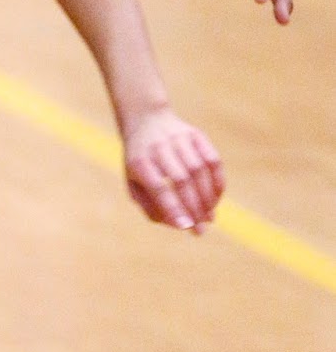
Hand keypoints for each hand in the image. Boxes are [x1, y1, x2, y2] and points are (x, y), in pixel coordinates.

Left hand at [122, 107, 224, 233]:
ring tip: (209, 217)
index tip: (187, 227)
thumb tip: (179, 225)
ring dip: (208, 198)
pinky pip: (213, 159)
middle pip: (182, 180)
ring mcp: (179, 139)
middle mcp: (159, 148)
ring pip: (200, 170)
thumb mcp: (133, 184)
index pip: (158, 187)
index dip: (173, 208)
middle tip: (201, 230)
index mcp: (139, 162)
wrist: (145, 120)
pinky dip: (218, 181)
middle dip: (194, 208)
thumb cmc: (140, 161)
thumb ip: (150, 207)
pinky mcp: (196, 135)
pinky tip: (216, 198)